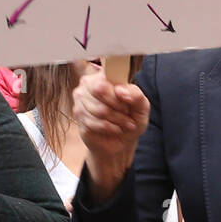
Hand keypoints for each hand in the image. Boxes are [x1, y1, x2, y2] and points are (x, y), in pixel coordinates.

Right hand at [73, 70, 148, 200]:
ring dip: (114, 119)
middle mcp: (87, 87)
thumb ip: (137, 96)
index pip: (103, 73)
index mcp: (104, 78)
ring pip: (93, 106)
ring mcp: (80, 103)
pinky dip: (107, 128)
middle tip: (129, 118)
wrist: (120, 148)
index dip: (115, 87)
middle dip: (118, 106)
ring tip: (124, 126)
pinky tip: (115, 132)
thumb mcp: (142, 110)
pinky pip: (90, 121)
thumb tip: (124, 89)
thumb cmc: (131, 123)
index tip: (127, 99)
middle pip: (98, 89)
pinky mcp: (79, 120)